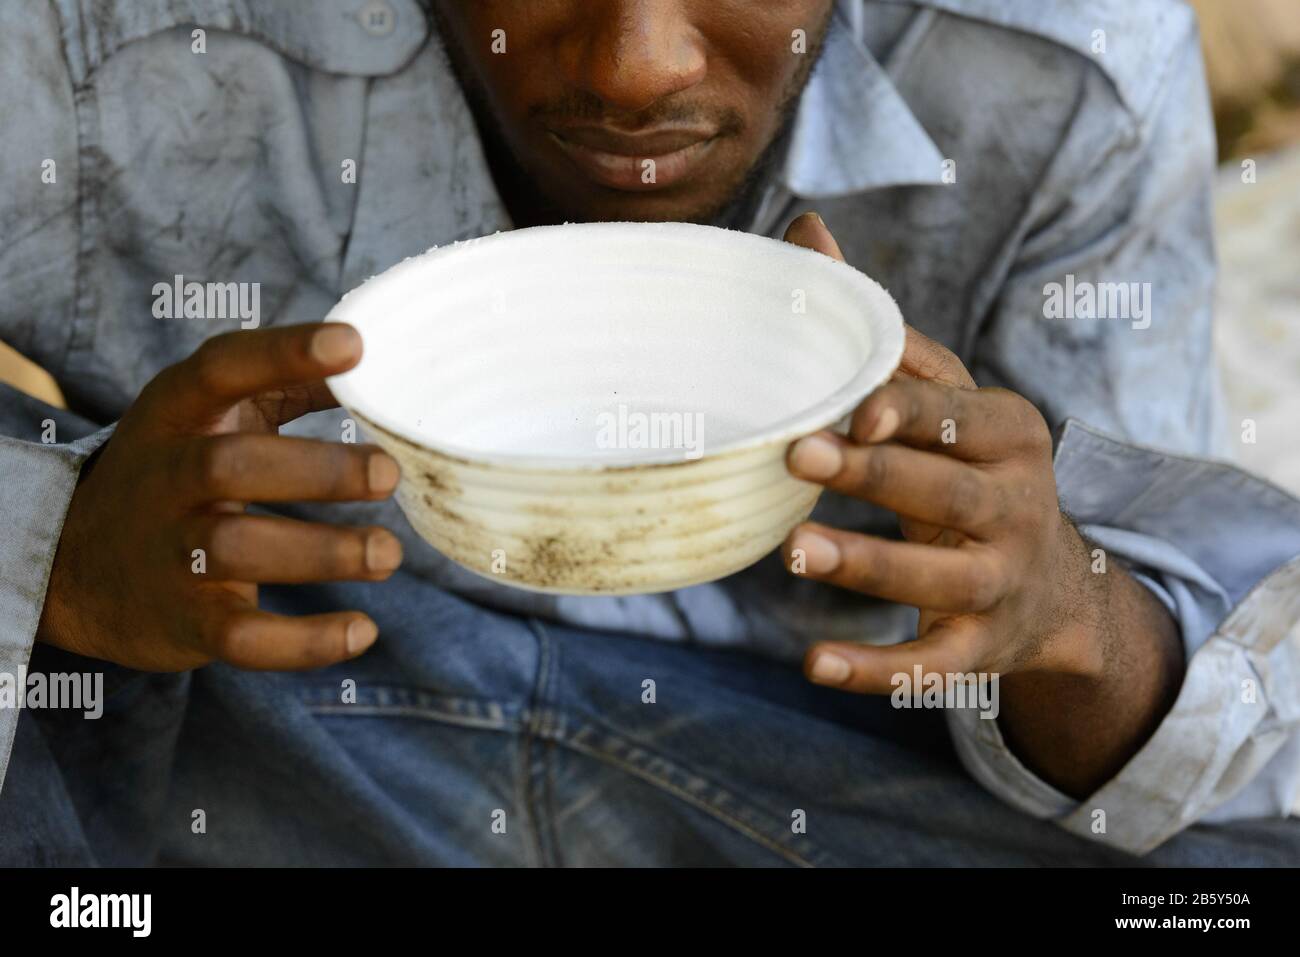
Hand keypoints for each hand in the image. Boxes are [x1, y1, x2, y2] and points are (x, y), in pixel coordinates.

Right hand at [37, 323, 403, 672]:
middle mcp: (168, 477)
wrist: (78, 566)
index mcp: (178, 413)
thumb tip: (376, 359)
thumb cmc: (180, 470)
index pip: (224, 369)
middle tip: (389, 473)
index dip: (285, 353)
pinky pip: (243, 637)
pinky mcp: (185, 620)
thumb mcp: (215, 415)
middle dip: (317, 469)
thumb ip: (289, 384)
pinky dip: (305, 642)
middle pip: (232, 466)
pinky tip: (361, 630)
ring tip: (387, 553)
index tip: (353, 344)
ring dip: (323, 553)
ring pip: (240, 550)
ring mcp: (172, 552)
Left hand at [779, 213, 1181, 792]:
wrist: (1054, 587)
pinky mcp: (983, 648)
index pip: (952, 415)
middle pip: (940, 489)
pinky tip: (813, 664)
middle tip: (794, 458)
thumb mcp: (945, 399)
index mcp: (1007, 432)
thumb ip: (879, 329)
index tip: (851, 407)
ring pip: (935, 576)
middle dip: (870, 474)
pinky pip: (930, 664)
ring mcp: (1003, 581)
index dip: (904, 410)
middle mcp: (1017, 504)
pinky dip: (875, 669)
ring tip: (792, 552)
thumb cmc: (969, 467)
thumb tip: (803, 227)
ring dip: (865, 564)